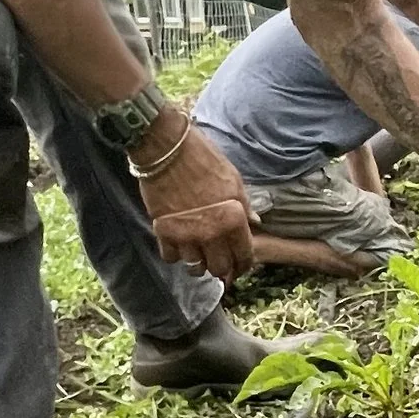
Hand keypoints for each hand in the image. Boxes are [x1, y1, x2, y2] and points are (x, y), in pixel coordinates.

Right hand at [135, 122, 256, 282]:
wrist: (168, 149)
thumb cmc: (204, 158)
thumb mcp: (233, 179)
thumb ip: (244, 205)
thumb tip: (255, 222)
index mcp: (233, 220)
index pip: (243, 256)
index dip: (243, 265)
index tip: (240, 266)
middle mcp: (210, 233)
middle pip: (218, 268)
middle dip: (221, 268)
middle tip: (219, 262)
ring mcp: (186, 235)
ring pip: (194, 267)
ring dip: (198, 263)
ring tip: (198, 254)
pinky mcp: (164, 232)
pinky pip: (171, 257)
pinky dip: (176, 254)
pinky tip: (179, 245)